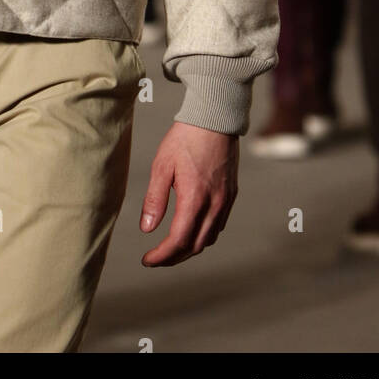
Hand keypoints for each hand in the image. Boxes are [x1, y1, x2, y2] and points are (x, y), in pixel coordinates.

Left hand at [139, 121, 238, 265]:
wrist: (215, 118)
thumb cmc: (185, 138)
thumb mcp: (162, 165)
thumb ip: (155, 199)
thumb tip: (146, 229)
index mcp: (195, 199)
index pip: (178, 241)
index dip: (162, 256)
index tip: (147, 260)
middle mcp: (214, 205)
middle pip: (194, 246)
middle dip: (173, 257)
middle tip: (155, 257)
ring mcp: (225, 201)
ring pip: (208, 239)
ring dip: (189, 248)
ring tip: (170, 247)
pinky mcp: (231, 194)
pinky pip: (218, 226)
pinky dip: (203, 235)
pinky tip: (191, 229)